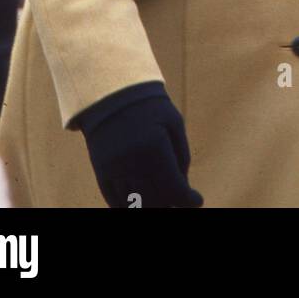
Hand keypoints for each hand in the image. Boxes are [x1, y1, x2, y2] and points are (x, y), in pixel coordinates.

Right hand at [82, 89, 203, 208]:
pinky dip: (131, 206)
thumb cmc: (149, 106)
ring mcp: (114, 168)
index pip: (175, 188)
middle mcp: (132, 160)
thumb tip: (184, 188)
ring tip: (163, 197)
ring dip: (152, 205)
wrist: (112, 93)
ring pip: (137, 204)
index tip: (197, 200)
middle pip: (157, 200)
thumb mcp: (173, 122)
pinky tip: (143, 201)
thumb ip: (182, 156)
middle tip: (179, 197)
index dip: (189, 199)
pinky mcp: (101, 172)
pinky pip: (116, 202)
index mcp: (154, 145)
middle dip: (172, 202)